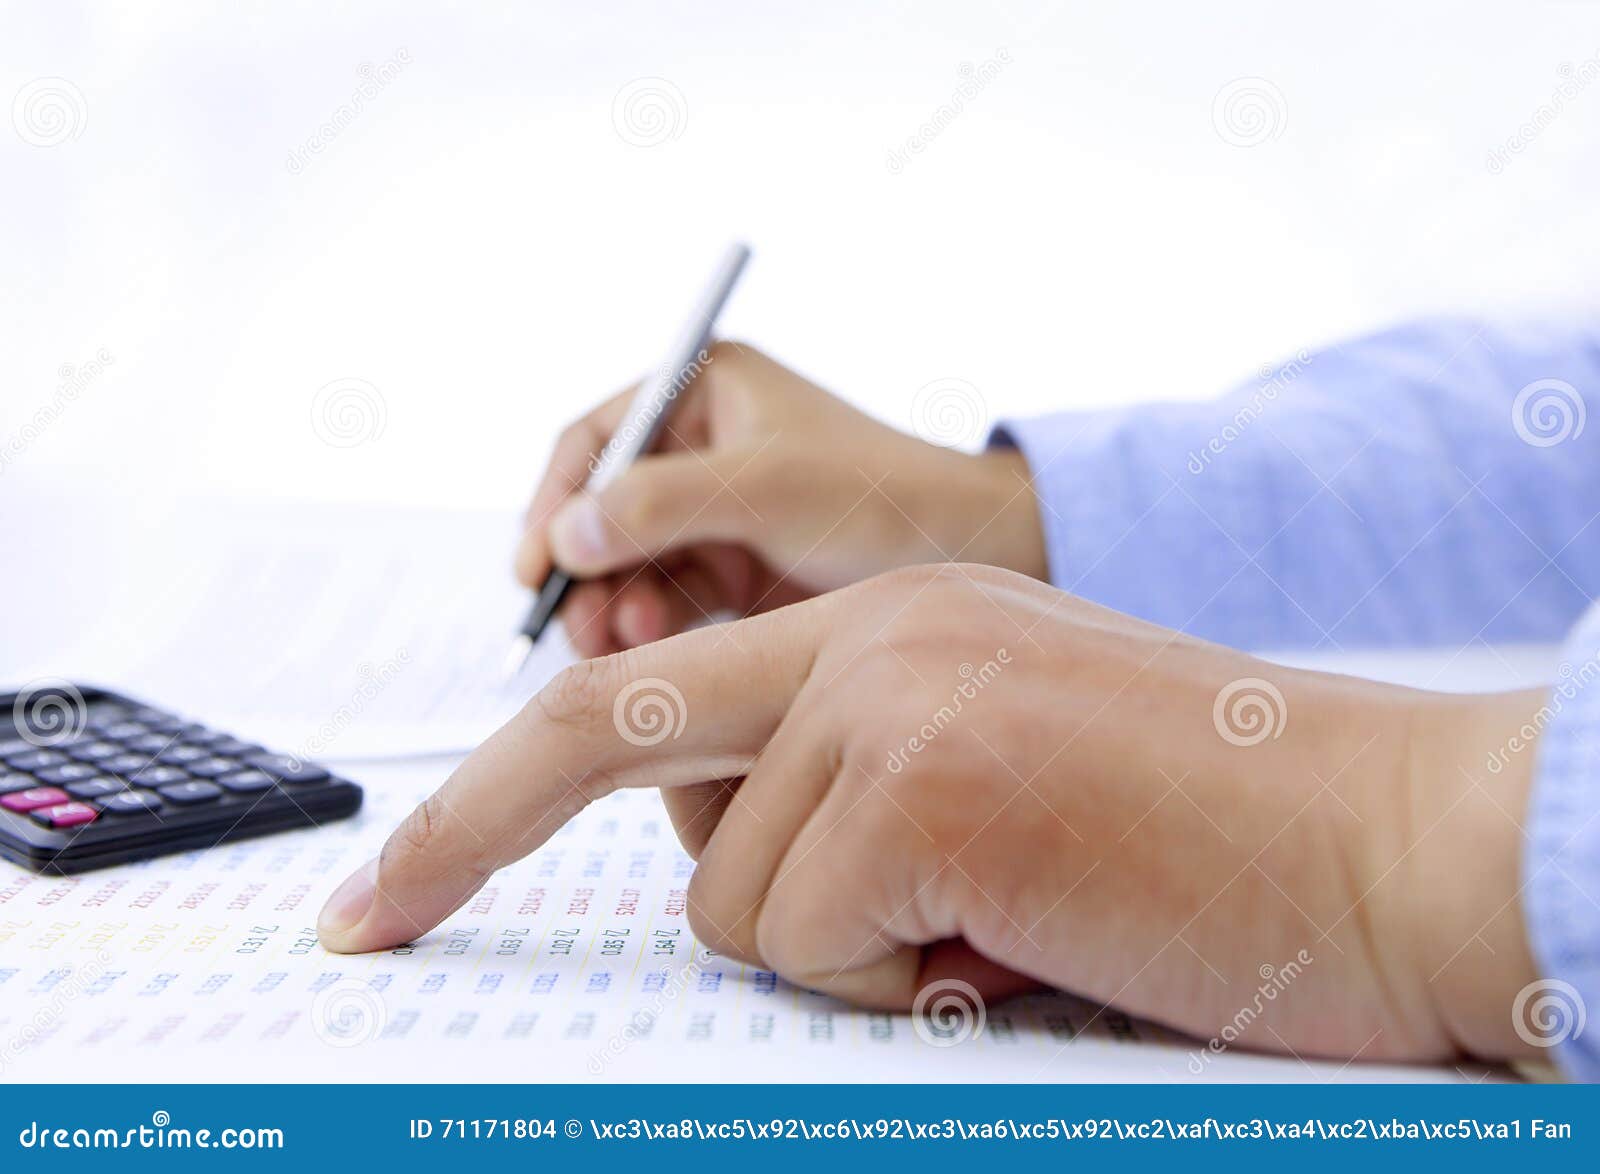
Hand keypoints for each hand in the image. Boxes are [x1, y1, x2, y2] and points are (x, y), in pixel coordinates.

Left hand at [319, 565, 1544, 1063]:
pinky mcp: (929, 786)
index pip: (637, 697)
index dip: (489, 796)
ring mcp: (891, 699)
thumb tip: (706, 868)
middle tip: (362, 923)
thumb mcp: (990, 772)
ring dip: (842, 952)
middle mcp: (868, 635)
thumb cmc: (1198, 831)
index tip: (389, 883)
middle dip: (464, 840)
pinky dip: (900, 980)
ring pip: (734, 903)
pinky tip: (1024, 936)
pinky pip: (813, 944)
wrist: (1389, 835)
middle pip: (602, 738)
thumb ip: (838, 790)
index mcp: (879, 624)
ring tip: (990, 924)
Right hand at [514, 342, 1046, 655]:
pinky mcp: (732, 569)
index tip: (536, 567)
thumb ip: (662, 503)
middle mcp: (700, 445)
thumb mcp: (766, 488)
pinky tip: (654, 646)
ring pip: (628, 561)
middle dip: (586, 568)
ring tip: (623, 640)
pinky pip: (665, 597)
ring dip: (614, 603)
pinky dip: (650, 623)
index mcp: (703, 389)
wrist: (968, 557)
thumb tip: (566, 534)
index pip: (598, 441)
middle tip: (581, 626)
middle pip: (602, 508)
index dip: (557, 501)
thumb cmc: (881, 496)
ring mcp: (715, 511)